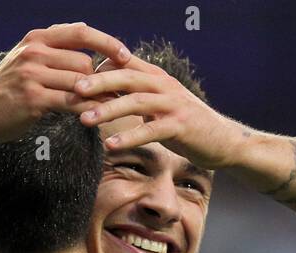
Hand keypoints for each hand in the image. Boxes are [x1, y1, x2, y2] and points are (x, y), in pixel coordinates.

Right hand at [0, 22, 129, 146]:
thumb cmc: (8, 90)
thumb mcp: (26, 60)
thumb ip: (53, 49)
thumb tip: (88, 36)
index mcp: (36, 38)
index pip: (81, 32)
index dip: (107, 42)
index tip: (126, 55)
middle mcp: (34, 52)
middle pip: (84, 62)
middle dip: (101, 80)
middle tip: (115, 94)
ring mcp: (32, 75)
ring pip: (80, 83)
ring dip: (97, 97)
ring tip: (109, 107)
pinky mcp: (33, 99)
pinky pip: (71, 103)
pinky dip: (86, 110)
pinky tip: (93, 117)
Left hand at [73, 54, 242, 169]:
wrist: (222, 139)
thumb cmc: (184, 122)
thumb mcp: (158, 103)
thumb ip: (135, 94)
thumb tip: (102, 89)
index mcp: (156, 77)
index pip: (123, 64)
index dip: (99, 67)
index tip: (74, 75)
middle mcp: (164, 86)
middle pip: (126, 77)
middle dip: (98, 82)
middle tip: (73, 89)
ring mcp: (173, 105)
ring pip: (135, 102)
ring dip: (108, 110)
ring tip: (84, 119)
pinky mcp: (180, 126)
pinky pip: (151, 131)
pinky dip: (129, 137)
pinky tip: (110, 145)